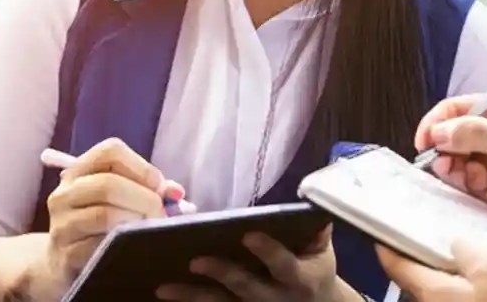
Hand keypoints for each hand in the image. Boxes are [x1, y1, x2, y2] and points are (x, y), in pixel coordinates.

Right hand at [32, 138, 182, 296]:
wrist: (62, 264)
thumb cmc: (100, 227)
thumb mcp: (119, 201)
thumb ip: (148, 191)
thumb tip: (176, 193)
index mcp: (79, 172)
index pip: (110, 151)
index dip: (141, 166)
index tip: (160, 186)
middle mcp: (64, 194)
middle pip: (108, 183)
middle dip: (144, 198)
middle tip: (161, 214)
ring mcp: (62, 226)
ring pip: (104, 214)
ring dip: (136, 221)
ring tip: (149, 231)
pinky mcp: (65, 256)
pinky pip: (99, 246)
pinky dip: (124, 245)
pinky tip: (134, 248)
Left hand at [155, 225, 352, 301]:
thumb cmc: (316, 269)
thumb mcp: (323, 250)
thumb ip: (316, 226)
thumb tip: (310, 195)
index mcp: (299, 279)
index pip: (282, 264)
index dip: (267, 251)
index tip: (247, 234)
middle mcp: (275, 299)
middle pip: (246, 288)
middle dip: (221, 274)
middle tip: (196, 261)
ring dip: (193, 297)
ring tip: (164, 289)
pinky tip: (167, 297)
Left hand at [377, 241, 486, 301]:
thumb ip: (464, 251)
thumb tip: (451, 242)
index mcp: (438, 297)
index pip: (398, 268)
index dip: (387, 245)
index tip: (380, 230)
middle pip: (421, 282)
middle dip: (422, 257)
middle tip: (427, 231)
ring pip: (446, 290)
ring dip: (450, 270)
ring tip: (463, 246)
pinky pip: (467, 297)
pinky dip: (469, 283)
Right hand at [416, 95, 486, 238]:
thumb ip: (476, 134)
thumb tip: (438, 132)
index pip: (455, 111)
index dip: (435, 124)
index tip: (424, 142)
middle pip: (450, 142)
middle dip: (447, 155)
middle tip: (450, 167)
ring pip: (458, 168)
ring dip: (461, 176)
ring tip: (479, 182)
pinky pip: (471, 192)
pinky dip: (476, 193)